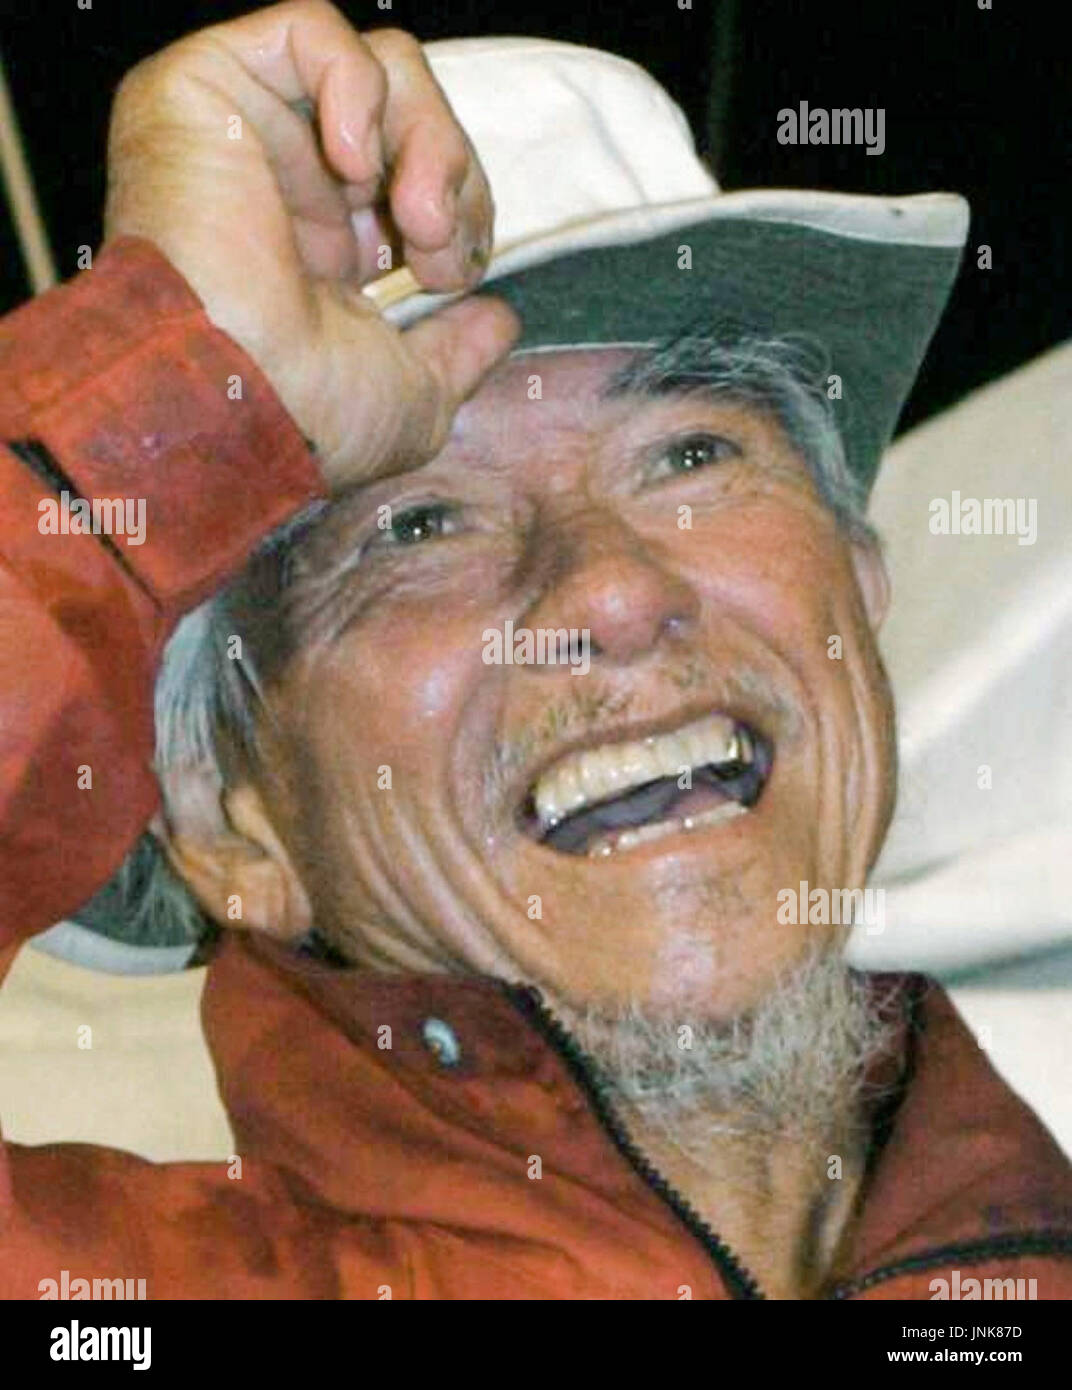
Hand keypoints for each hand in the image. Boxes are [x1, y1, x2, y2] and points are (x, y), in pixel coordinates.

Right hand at [103, 0, 519, 488]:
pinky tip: (354, 161)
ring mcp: (249, 131)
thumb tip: (499, 320)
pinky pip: (310, 29)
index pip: (418, 179)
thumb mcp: (413, 400)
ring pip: (375, 69)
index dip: (462, 211)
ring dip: (424, 135)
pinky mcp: (208, 85)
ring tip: (414, 214)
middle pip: (409, 116)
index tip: (454, 274)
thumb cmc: (310, 414)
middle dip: (453, 174)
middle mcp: (287, 185)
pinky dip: (357, 85)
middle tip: (439, 247)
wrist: (231, 399)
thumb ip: (458, 352)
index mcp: (324, 251)